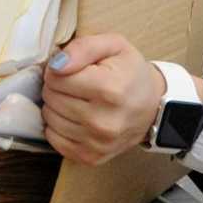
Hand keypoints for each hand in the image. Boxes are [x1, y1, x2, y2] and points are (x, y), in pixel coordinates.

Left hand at [42, 32, 178, 165]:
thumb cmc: (130, 72)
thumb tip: (56, 65)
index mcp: (109, 89)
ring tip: (76, 99)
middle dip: (57, 87)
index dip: (58, 69)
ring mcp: (97, 143)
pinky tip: (74, 117)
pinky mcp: (91, 157)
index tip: (72, 69)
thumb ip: (83, 48)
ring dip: (56, 106)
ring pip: (49, 118)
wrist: (152, 107)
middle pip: (51, 98)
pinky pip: (54, 140)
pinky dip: (58, 127)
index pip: (55, 77)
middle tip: (75, 84)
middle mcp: (103, 120)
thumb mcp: (114, 45)